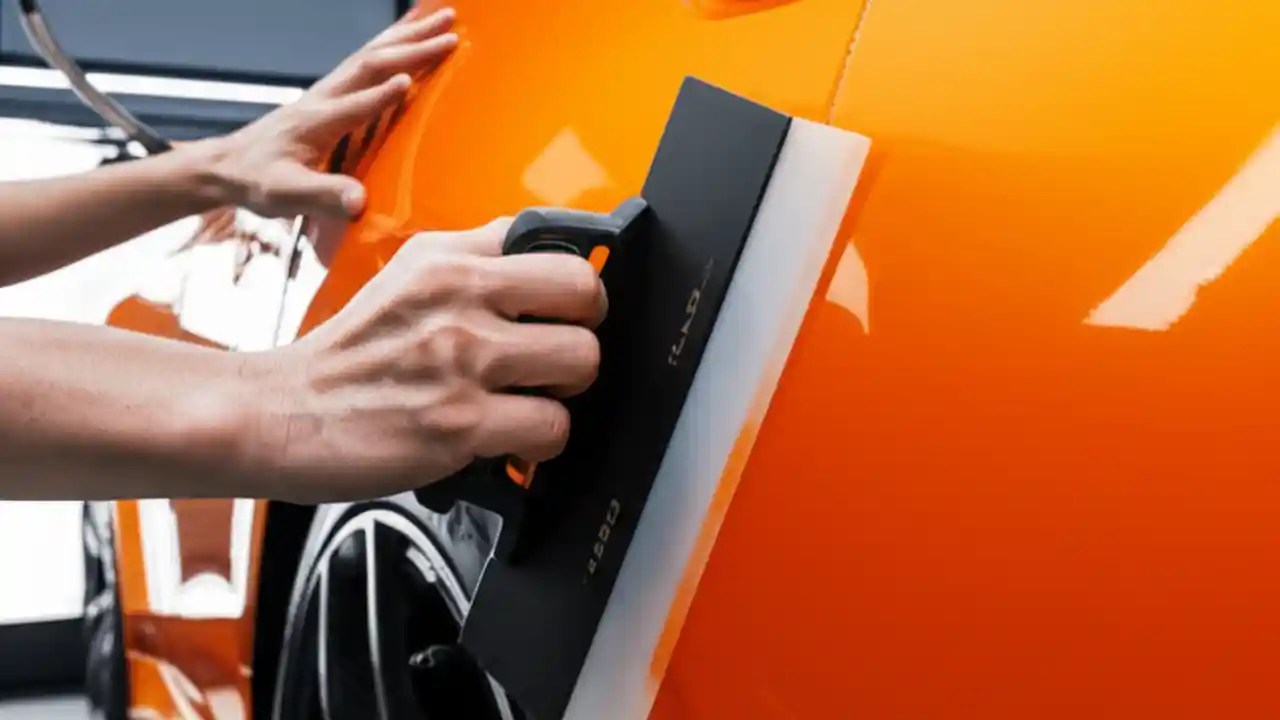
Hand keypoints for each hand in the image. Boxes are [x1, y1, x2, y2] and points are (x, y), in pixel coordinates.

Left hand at [207, 7, 457, 219]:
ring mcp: (328, 91)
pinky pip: (367, 60)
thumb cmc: (257, 181)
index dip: (380, 96)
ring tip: (442, 18)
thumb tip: (360, 202)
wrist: (228, 165)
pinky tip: (408, 36)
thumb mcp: (284, 195)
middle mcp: (324, 98)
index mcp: (316, 122)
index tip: (411, 82)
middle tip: (451, 32)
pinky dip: (393, 42)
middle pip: (371, 64)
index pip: (353, 105)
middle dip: (412, 48)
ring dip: (409, 36)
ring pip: (372, 54)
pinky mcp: (331, 93)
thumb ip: (322, 196)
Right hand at [253, 219, 606, 501]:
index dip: (577, 284)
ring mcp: (460, 361)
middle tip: (557, 356)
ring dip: (567, 390)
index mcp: (449, 259)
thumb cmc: (350, 354)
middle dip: (583, 331)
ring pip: (581, 360)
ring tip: (534, 399)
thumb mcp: (406, 276)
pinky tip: (513, 438)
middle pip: (586, 294)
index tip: (570, 307)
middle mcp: (458, 299)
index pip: (557, 242)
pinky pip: (551, 427)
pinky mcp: (459, 424)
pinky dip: (541, 442)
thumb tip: (538, 250)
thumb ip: (473, 257)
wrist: (280, 413)